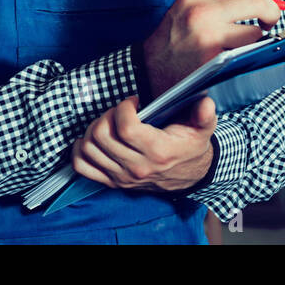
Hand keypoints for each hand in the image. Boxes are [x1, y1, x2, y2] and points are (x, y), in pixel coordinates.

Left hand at [71, 95, 216, 192]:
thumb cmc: (191, 146)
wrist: (190, 176)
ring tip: (109, 122)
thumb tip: (205, 104)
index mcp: (158, 152)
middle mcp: (137, 167)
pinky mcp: (112, 182)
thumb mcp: (203, 129)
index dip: (123, 108)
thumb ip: (205, 115)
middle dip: (107, 115)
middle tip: (120, 111)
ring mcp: (122, 177)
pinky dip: (80, 150)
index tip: (133, 101)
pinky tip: (92, 138)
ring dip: (93, 128)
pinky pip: (82, 166)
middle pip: (102, 136)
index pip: (126, 129)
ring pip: (89, 148)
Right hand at [142, 0, 281, 97]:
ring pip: (256, 30)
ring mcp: (209, 37)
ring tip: (250, 40)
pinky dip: (250, 54)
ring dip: (259, 37)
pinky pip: (247, 53)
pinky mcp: (215, 60)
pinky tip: (241, 55)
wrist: (148, 69)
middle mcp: (201, 11)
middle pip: (257, 0)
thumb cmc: (173, 38)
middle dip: (273, 9)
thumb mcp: (187, 7)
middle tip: (271, 18)